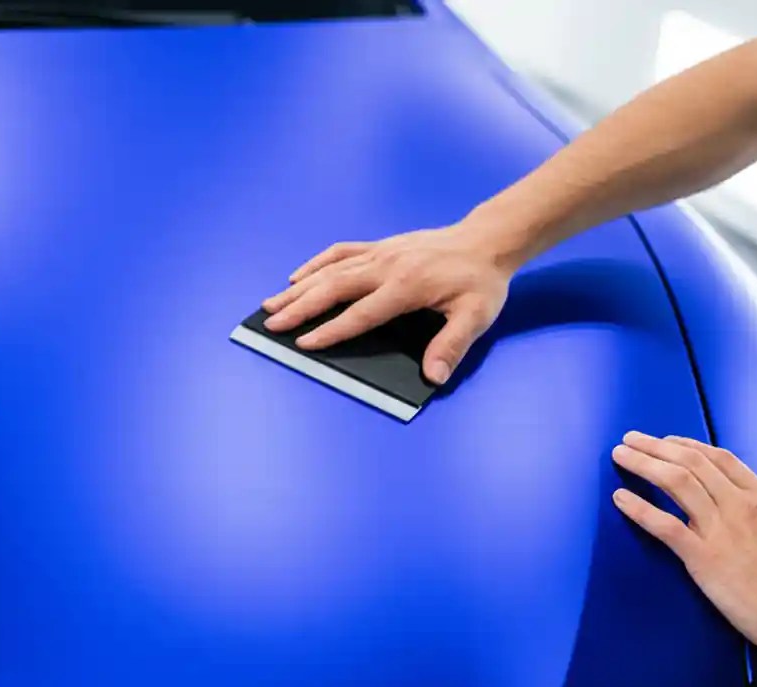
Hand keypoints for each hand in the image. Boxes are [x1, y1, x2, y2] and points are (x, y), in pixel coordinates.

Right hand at [261, 224, 513, 384]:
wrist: (486, 241)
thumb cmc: (480, 282)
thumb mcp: (475, 316)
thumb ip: (452, 346)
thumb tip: (433, 376)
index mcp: (407, 286)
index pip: (360, 313)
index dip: (331, 330)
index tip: (304, 343)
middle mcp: (387, 266)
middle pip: (334, 288)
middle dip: (299, 307)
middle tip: (271, 324)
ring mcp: (381, 252)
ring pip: (331, 270)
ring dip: (299, 287)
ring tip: (270, 303)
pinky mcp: (380, 246)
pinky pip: (340, 252)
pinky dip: (316, 264)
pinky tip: (298, 276)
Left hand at [611, 431, 756, 661]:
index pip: (720, 458)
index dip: (688, 446)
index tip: (668, 442)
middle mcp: (741, 505)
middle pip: (690, 461)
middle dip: (656, 446)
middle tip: (633, 439)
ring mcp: (722, 529)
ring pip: (674, 481)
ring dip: (643, 464)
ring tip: (621, 456)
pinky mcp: (705, 558)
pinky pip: (664, 524)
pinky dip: (638, 508)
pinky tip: (621, 499)